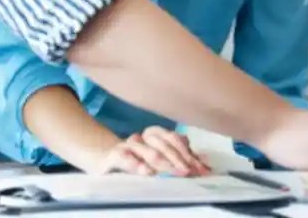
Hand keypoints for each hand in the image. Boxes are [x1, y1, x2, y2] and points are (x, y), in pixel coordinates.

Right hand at [90, 126, 210, 176]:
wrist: (103, 159)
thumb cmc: (136, 160)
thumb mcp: (158, 158)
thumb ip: (177, 157)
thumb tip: (204, 161)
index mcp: (155, 135)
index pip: (175, 140)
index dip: (188, 153)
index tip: (201, 168)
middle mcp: (143, 137)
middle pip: (164, 144)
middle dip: (179, 159)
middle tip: (189, 172)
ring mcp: (128, 145)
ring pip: (148, 151)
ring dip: (163, 162)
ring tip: (174, 171)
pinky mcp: (113, 156)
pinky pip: (125, 158)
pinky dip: (136, 164)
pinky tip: (146, 172)